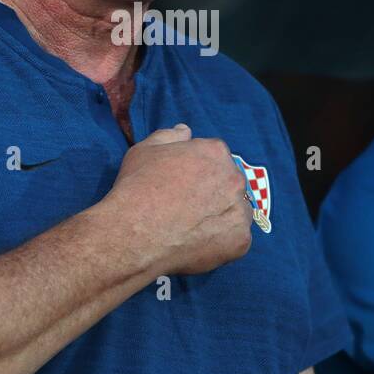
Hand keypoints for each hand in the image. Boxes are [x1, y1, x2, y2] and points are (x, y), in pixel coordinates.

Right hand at [102, 124, 252, 274]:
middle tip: (186, 207)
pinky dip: (221, 242)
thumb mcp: (145, 150)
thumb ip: (170, 136)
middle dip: (212, 192)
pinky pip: (236, 239)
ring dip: (221, 216)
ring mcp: (240, 210)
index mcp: (215, 152)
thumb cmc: (137, 188)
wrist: (134, 234)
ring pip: (236, 211)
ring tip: (192, 227)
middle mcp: (234, 178)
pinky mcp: (240, 240)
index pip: (215, 158)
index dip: (197, 171)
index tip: (182, 184)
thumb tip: (185, 130)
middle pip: (229, 183)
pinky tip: (198, 242)